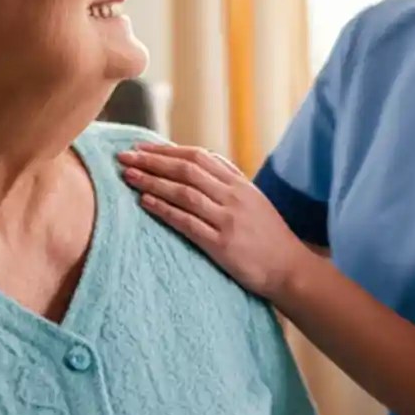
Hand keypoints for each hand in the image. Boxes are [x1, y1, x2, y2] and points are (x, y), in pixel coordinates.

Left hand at [118, 144, 313, 300]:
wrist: (289, 267)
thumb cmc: (268, 236)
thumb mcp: (253, 200)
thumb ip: (228, 182)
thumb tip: (200, 163)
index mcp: (240, 183)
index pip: (199, 156)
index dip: (167, 150)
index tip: (142, 147)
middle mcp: (233, 196)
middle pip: (187, 170)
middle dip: (152, 160)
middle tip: (124, 156)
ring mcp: (228, 219)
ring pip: (184, 192)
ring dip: (152, 181)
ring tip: (128, 175)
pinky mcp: (222, 243)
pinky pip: (188, 222)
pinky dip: (164, 210)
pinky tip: (145, 202)